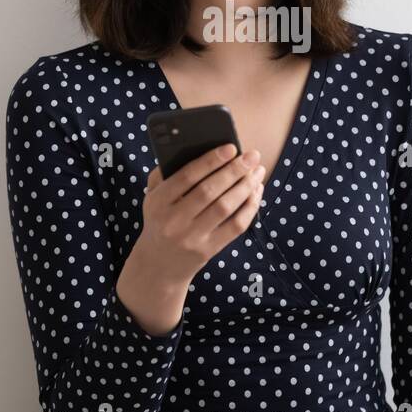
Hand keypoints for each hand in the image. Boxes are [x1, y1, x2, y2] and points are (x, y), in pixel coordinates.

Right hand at [117, 144, 264, 335]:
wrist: (158, 264)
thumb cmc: (161, 218)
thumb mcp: (153, 196)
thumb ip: (168, 172)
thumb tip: (200, 148)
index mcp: (158, 202)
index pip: (187, 177)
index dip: (211, 161)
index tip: (231, 147)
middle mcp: (173, 221)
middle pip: (210, 191)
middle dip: (234, 170)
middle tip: (252, 156)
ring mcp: (191, 238)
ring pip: (225, 207)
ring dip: (245, 187)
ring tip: (257, 172)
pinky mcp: (208, 250)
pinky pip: (235, 226)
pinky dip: (249, 207)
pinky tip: (256, 192)